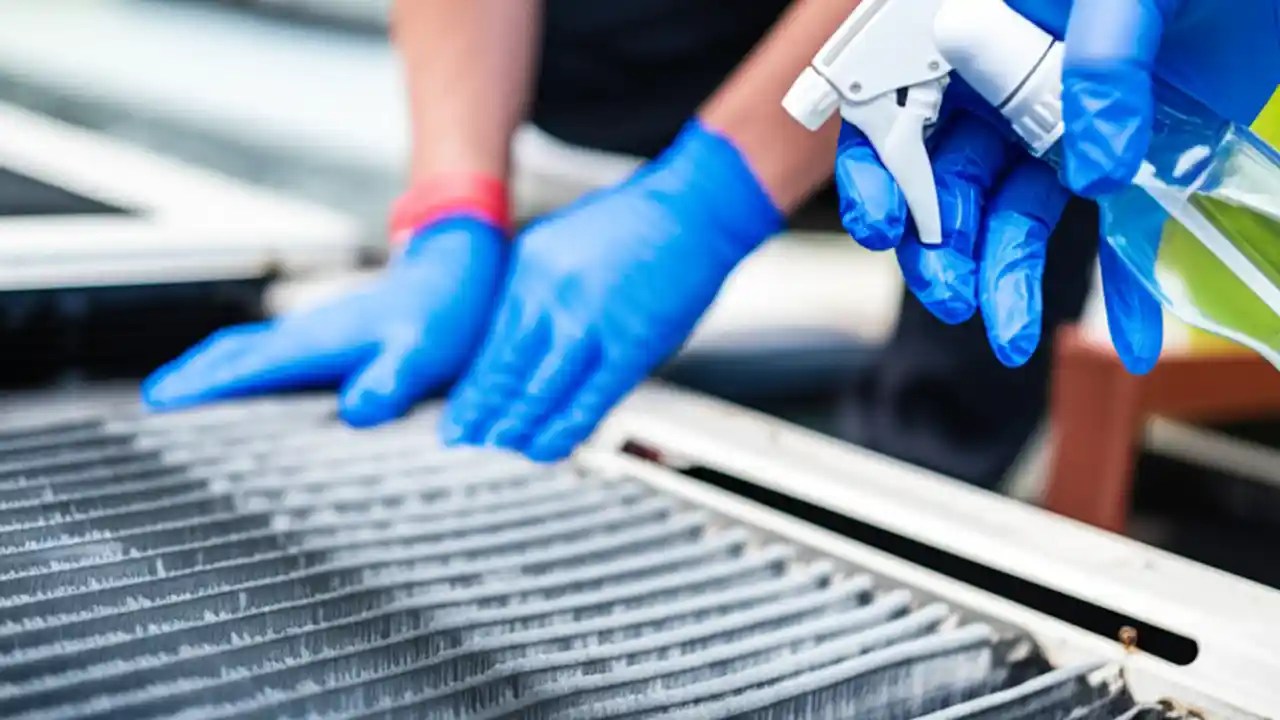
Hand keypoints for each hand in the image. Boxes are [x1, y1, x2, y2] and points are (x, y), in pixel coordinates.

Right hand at [142, 217, 505, 425]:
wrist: (459, 266)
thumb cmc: (445, 312)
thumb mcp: (424, 354)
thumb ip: (391, 382)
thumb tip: (357, 412)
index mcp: (315, 343)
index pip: (243, 368)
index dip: (200, 389)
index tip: (158, 409)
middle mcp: (305, 334)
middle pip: (230, 354)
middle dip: (190, 379)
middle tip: (154, 408)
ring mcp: (315, 330)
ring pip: (246, 350)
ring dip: (211, 372)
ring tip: (183, 399)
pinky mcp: (330, 335)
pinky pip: (270, 351)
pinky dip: (243, 367)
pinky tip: (251, 386)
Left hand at [440, 120, 782, 460]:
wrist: (693, 209)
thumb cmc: (636, 221)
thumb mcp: (563, 239)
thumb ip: (537, 284)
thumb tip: (515, 329)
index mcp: (532, 266)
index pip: (489, 340)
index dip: (471, 384)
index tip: (459, 410)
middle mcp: (553, 295)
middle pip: (506, 369)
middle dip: (482, 411)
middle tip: (462, 439)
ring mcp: (591, 322)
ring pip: (541, 390)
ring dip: (518, 426)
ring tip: (501, 448)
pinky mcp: (631, 346)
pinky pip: (589, 400)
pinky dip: (564, 429)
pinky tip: (547, 447)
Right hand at [836, 0, 1279, 373]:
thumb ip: (1099, 63)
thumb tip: (1092, 169)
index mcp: (981, 38)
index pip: (900, 111)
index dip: (880, 174)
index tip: (884, 227)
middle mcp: (1007, 90)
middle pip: (950, 181)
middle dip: (943, 247)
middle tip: (952, 294)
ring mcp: (1058, 133)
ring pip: (1013, 218)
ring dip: (1008, 278)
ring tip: (1014, 332)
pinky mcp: (1115, 164)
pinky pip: (1107, 234)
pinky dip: (1122, 291)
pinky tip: (1129, 340)